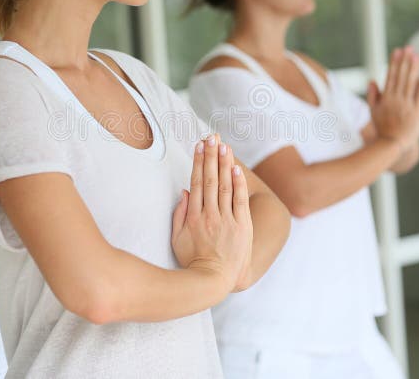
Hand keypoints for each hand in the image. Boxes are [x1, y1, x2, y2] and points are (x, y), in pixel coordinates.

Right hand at [171, 134, 252, 293]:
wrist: (213, 281)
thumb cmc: (192, 261)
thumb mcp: (176, 239)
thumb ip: (178, 214)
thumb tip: (185, 192)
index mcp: (193, 217)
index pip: (196, 183)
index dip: (198, 162)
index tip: (199, 146)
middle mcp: (210, 215)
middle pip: (211, 179)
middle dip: (211, 156)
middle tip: (211, 137)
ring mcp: (227, 220)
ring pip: (225, 186)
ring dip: (224, 163)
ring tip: (224, 145)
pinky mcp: (242, 226)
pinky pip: (240, 200)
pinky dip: (239, 183)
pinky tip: (236, 168)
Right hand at [367, 47, 418, 150]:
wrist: (392, 145)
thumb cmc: (382, 128)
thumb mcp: (372, 112)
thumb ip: (372, 95)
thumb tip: (372, 80)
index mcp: (385, 98)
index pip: (391, 76)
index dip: (395, 62)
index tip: (398, 51)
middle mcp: (396, 99)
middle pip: (401, 76)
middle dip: (405, 61)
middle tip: (409, 48)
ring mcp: (407, 105)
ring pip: (410, 83)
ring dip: (414, 68)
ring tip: (417, 56)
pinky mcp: (418, 112)